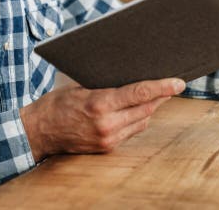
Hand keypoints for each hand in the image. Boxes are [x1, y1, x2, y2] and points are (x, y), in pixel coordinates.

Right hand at [20, 78, 184, 161]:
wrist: (39, 131)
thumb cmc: (57, 102)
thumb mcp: (80, 84)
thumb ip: (106, 81)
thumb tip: (131, 70)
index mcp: (100, 104)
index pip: (139, 94)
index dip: (162, 87)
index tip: (179, 82)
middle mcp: (107, 124)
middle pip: (146, 109)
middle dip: (161, 96)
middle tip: (174, 83)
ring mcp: (108, 139)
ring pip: (143, 121)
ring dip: (152, 107)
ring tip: (159, 93)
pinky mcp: (107, 148)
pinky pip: (132, 131)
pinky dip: (139, 119)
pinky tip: (140, 109)